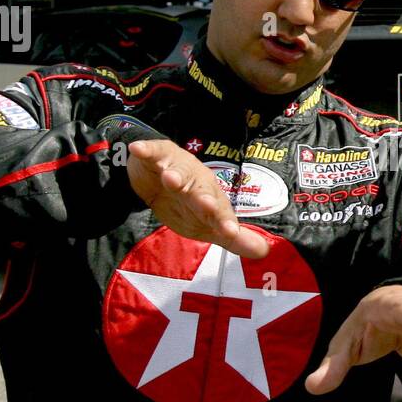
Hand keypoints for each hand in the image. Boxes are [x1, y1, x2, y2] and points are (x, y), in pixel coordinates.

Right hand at [126, 139, 269, 258]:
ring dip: (175, 174)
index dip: (224, 223)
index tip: (230, 233)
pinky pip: (152, 152)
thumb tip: (263, 252)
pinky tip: (138, 149)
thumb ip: (232, 238)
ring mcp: (178, 167)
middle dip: (203, 198)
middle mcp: (198, 182)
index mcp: (211, 199)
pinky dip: (145, 150)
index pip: (220, 213)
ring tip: (170, 178)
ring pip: (178, 171)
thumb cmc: (188, 202)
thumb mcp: (207, 224)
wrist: (159, 175)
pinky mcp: (158, 156)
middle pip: (201, 191)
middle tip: (206, 205)